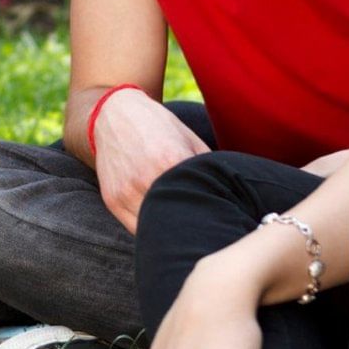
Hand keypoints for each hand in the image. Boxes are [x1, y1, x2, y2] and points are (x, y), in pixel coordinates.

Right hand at [90, 89, 209, 232]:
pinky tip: (162, 224)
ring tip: (185, 230)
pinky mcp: (112, 200)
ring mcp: (126, 192)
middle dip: (193, 227)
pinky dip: (150, 230)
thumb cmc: (157, 126)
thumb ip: (210, 168)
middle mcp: (146, 179)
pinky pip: (135, 228)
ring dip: (171, 233)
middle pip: (177, 220)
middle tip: (207, 232)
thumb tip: (236, 194)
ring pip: (154, 229)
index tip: (223, 220)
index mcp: (171, 160)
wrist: (113, 115)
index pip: (199, 201)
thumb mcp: (190, 140)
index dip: (213, 214)